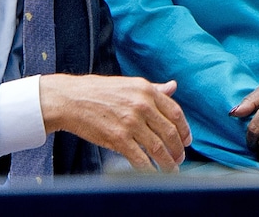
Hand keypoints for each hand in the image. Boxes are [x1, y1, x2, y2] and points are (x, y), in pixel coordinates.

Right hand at [37, 75, 189, 170]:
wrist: (71, 99)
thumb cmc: (100, 92)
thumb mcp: (130, 84)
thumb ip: (154, 89)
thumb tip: (173, 86)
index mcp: (147, 91)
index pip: (175, 113)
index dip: (184, 129)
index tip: (187, 140)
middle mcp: (142, 106)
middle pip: (169, 132)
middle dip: (177, 148)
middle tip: (180, 157)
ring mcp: (130, 123)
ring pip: (157, 147)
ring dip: (167, 161)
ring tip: (171, 169)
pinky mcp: (117, 138)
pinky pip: (138, 157)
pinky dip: (148, 168)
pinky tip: (152, 173)